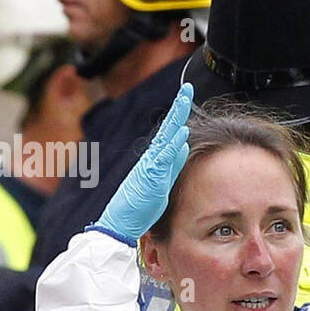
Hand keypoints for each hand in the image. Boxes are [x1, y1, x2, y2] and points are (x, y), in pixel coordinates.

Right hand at [93, 82, 191, 241]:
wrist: (121, 222)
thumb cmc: (141, 205)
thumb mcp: (164, 180)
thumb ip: (173, 163)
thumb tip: (185, 144)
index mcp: (156, 158)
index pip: (170, 132)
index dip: (180, 114)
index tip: (188, 97)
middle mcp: (152, 158)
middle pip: (168, 128)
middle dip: (179, 108)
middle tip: (188, 88)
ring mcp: (150, 166)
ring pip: (165, 138)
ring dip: (176, 119)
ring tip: (185, 100)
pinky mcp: (151, 179)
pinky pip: (163, 159)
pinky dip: (173, 146)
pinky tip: (182, 133)